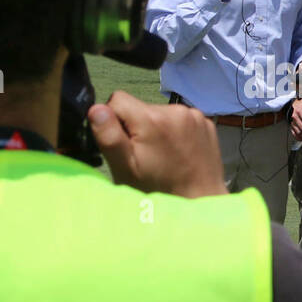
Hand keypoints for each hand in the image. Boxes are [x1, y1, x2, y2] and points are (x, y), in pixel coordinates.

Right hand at [89, 90, 227, 198]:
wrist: (200, 201)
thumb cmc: (158, 190)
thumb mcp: (126, 169)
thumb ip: (109, 137)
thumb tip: (96, 109)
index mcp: (151, 119)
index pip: (117, 99)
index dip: (114, 120)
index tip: (124, 144)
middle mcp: (174, 110)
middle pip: (140, 107)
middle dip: (137, 126)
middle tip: (145, 155)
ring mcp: (193, 115)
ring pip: (159, 113)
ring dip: (156, 129)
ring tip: (163, 156)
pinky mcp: (204, 122)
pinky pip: (179, 118)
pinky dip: (175, 131)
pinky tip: (178, 152)